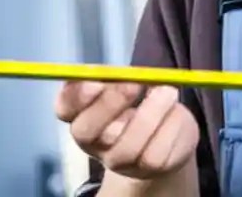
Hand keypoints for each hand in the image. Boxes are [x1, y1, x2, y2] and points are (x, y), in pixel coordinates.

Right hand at [54, 81, 199, 184]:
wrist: (168, 132)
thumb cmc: (141, 100)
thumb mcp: (129, 82)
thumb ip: (121, 77)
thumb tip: (125, 74)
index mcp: (82, 114)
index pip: (65, 108)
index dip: (75, 96)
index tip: (96, 81)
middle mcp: (94, 142)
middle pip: (85, 132)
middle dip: (109, 105)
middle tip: (134, 83)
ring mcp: (118, 161)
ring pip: (126, 147)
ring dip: (150, 115)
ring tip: (168, 91)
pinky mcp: (147, 169)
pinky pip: (156, 154)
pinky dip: (170, 128)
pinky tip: (176, 112)